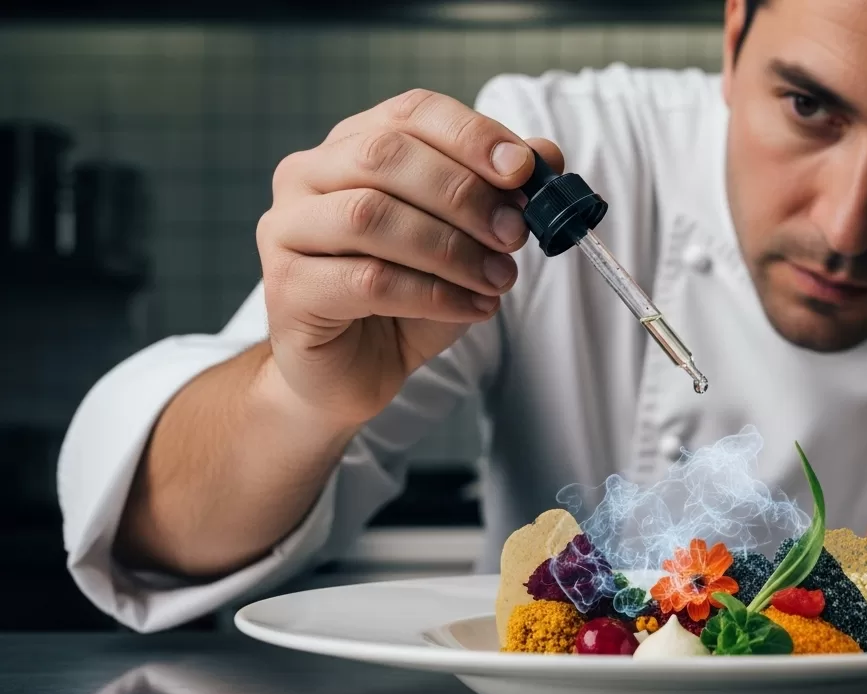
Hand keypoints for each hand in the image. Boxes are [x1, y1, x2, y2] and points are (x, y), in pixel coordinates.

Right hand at [255, 88, 562, 428]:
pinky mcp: (287, 288)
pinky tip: (472, 308)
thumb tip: (545, 152)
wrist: (353, 373)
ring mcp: (286, 229)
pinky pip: (367, 280)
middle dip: (463, 194)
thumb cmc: (406, 300)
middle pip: (385, 156)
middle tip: (515, 235)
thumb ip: (499, 193)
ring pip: (370, 216)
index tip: (524, 170)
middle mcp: (307, 176)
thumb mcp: (467, 241)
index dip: (471, 135)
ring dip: (450, 248)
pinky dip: (433, 294)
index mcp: (351, 146)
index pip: (411, 113)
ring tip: (498, 279)